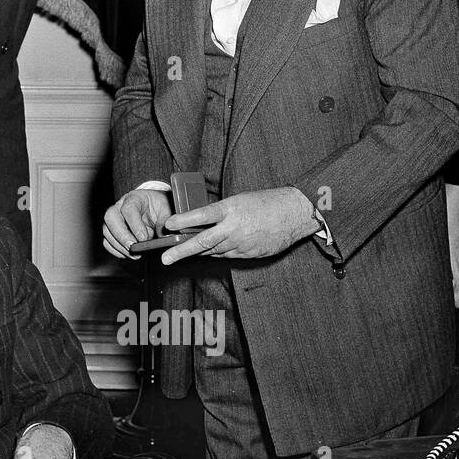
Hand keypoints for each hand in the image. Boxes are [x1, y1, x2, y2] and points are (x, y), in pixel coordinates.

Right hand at [102, 188, 172, 258]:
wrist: (151, 207)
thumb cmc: (157, 207)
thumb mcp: (165, 210)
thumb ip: (165, 222)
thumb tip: (165, 237)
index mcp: (134, 198)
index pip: (129, 209)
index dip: (135, 225)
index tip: (143, 238)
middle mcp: (119, 207)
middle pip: (111, 218)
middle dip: (121, 236)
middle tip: (133, 248)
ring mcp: (112, 219)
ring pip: (107, 232)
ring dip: (119, 246)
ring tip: (135, 254)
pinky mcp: (110, 231)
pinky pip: (106, 242)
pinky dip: (116, 250)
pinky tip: (128, 254)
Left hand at [160, 187, 318, 264]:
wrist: (294, 213)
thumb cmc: (265, 202)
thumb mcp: (238, 200)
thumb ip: (220, 213)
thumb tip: (201, 222)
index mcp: (230, 210)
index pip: (201, 215)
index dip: (183, 221)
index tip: (168, 225)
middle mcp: (233, 229)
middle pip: (202, 242)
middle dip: (181, 251)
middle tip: (165, 258)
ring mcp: (242, 244)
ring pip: (213, 251)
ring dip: (197, 252)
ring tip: (181, 253)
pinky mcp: (250, 254)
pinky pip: (228, 255)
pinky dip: (217, 253)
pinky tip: (210, 252)